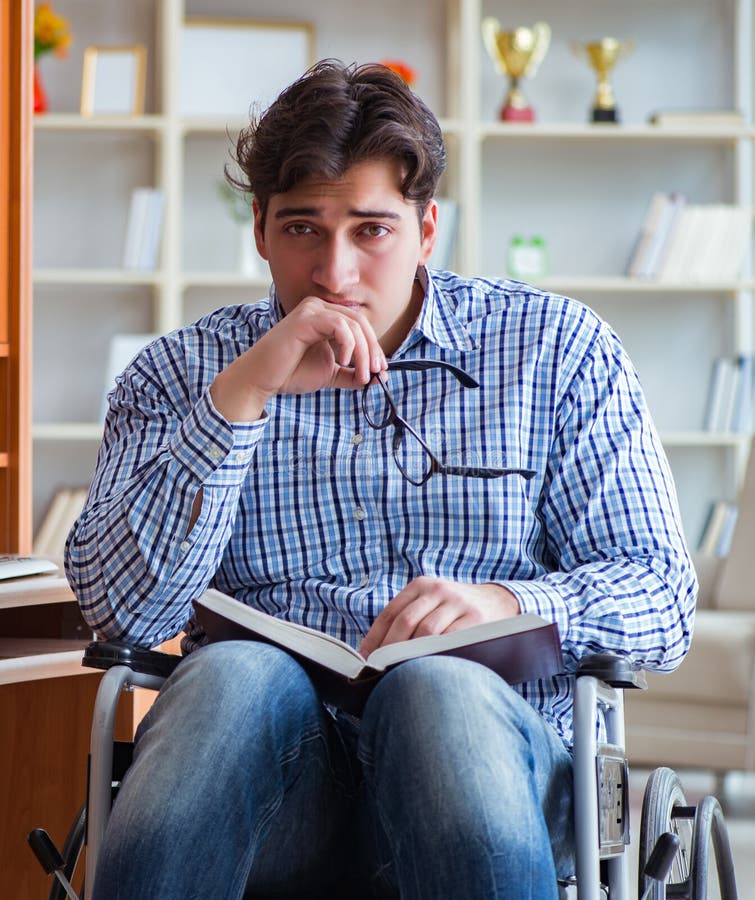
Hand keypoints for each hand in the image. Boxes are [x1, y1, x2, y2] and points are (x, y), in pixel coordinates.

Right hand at [210, 297, 386, 421]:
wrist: (262, 379)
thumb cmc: (290, 372)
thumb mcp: (330, 373)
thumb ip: (351, 373)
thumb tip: (376, 377)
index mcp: (325, 317)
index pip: (360, 326)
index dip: (374, 347)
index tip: (380, 371)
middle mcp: (319, 308)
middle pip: (360, 323)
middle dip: (372, 350)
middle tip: (375, 373)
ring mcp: (311, 310)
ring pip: (353, 324)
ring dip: (363, 351)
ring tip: (361, 374)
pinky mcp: (305, 318)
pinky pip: (338, 325)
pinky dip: (347, 344)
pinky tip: (343, 361)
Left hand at [359, 577, 519, 656]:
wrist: (499, 601)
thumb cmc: (454, 610)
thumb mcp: (431, 603)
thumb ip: (408, 619)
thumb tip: (372, 653)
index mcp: (421, 585)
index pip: (390, 613)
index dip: (375, 638)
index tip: (364, 660)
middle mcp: (438, 589)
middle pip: (405, 622)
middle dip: (389, 650)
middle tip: (378, 671)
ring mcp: (457, 602)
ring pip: (426, 632)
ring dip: (410, 655)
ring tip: (398, 673)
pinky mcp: (476, 618)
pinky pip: (451, 639)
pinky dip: (436, 655)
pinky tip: (427, 668)